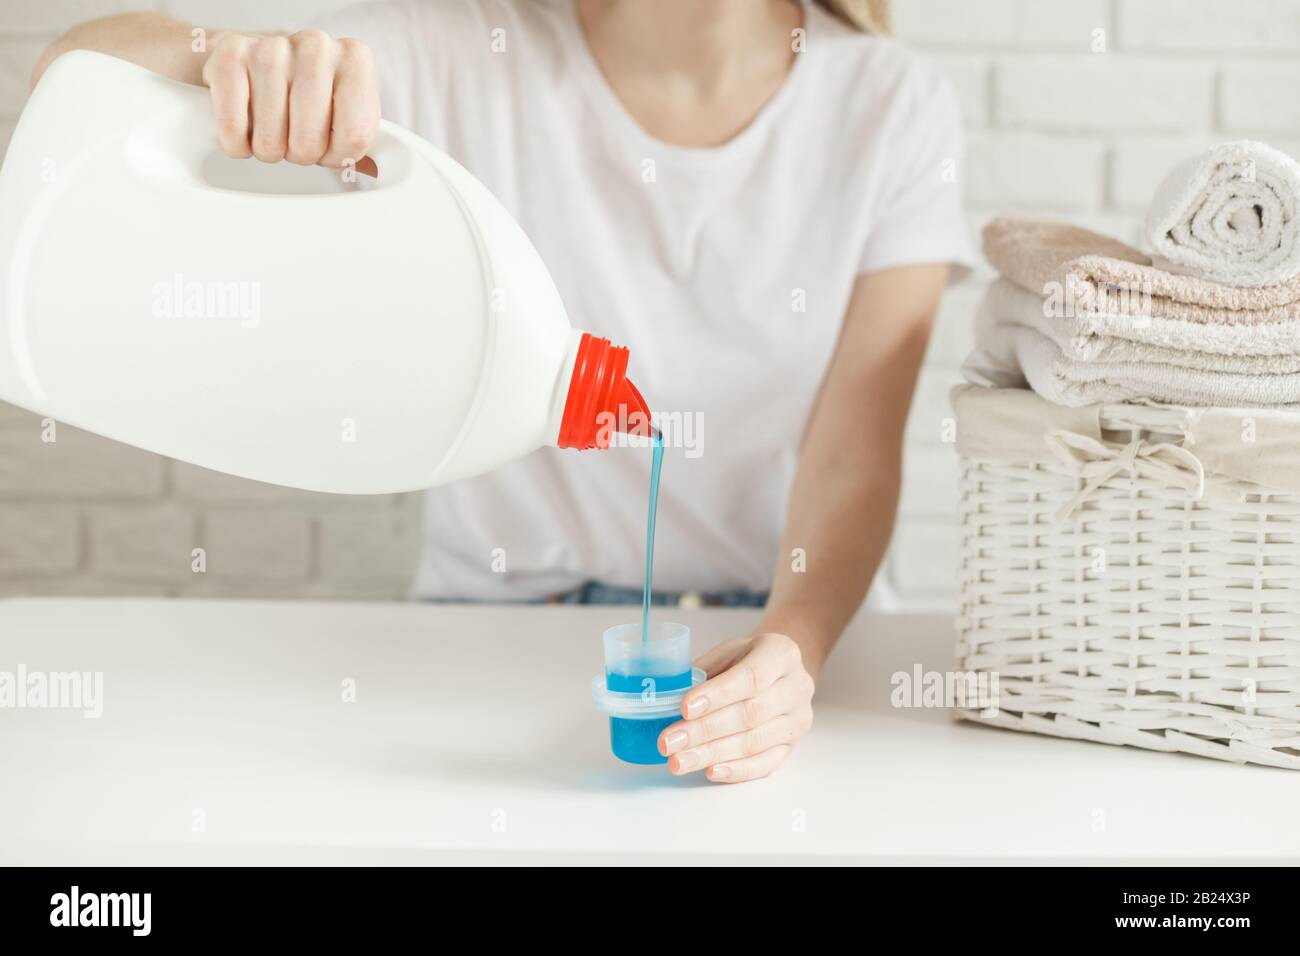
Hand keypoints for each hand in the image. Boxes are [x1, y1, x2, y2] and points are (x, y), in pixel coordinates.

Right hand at [201, 29, 378, 167]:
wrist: (256, 63)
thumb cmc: (307, 96)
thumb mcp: (347, 114)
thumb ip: (363, 141)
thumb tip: (378, 170)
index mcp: (355, 61)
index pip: (354, 137)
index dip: (337, 156)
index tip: (329, 146)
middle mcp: (317, 47)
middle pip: (309, 142)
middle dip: (300, 154)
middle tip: (295, 137)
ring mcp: (272, 48)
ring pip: (270, 141)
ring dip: (268, 149)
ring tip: (272, 128)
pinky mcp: (231, 57)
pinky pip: (233, 128)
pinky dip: (237, 143)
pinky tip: (245, 126)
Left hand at [658, 632, 814, 782]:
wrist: (779, 673)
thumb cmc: (746, 660)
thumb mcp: (727, 652)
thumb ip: (703, 672)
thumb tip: (667, 700)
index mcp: (781, 653)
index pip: (751, 676)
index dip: (717, 695)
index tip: (684, 709)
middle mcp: (797, 687)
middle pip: (750, 714)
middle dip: (704, 730)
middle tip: (669, 742)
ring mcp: (797, 719)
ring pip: (754, 742)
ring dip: (711, 754)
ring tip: (678, 761)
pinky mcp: (792, 746)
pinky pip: (765, 764)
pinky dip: (736, 770)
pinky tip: (710, 771)